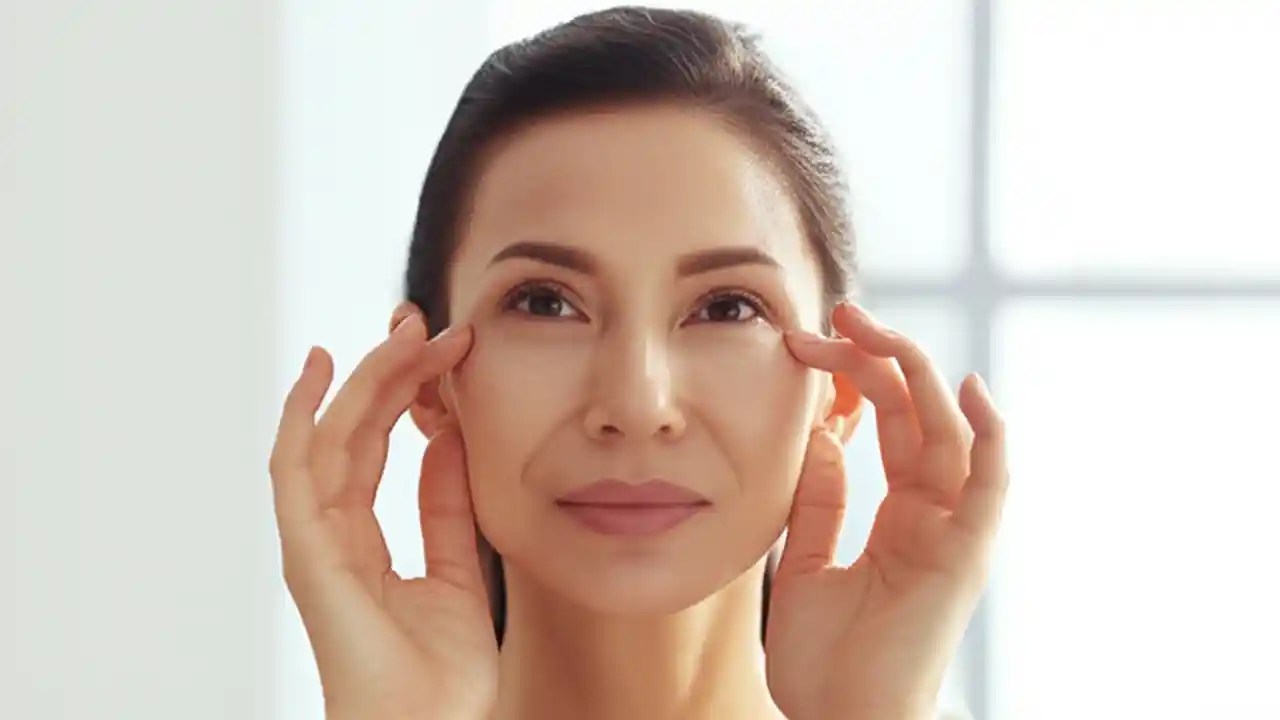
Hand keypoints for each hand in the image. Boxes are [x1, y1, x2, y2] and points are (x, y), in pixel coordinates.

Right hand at [268, 314, 497, 719]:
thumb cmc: (442, 676)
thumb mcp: (460, 569)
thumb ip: (446, 506)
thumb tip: (446, 437)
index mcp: (361, 541)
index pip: (376, 447)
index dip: (406, 393)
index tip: (446, 349)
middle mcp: (329, 534)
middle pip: (352, 432)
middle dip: (388, 371)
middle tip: (426, 322)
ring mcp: (314, 542)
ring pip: (328, 437)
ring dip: (364, 379)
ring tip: (401, 330)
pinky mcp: (307, 553)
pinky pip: (294, 471)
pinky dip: (302, 416)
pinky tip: (322, 368)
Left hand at [764, 302, 1008, 719]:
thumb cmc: (824, 662)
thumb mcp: (803, 564)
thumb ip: (818, 502)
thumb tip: (822, 434)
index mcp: (900, 515)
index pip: (888, 424)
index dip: (855, 376)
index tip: (810, 343)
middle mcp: (935, 515)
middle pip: (919, 414)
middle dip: (880, 357)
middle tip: (837, 313)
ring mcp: (954, 532)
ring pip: (952, 433)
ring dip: (917, 375)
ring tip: (872, 329)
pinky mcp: (965, 556)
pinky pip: (990, 487)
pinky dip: (990, 437)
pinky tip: (967, 390)